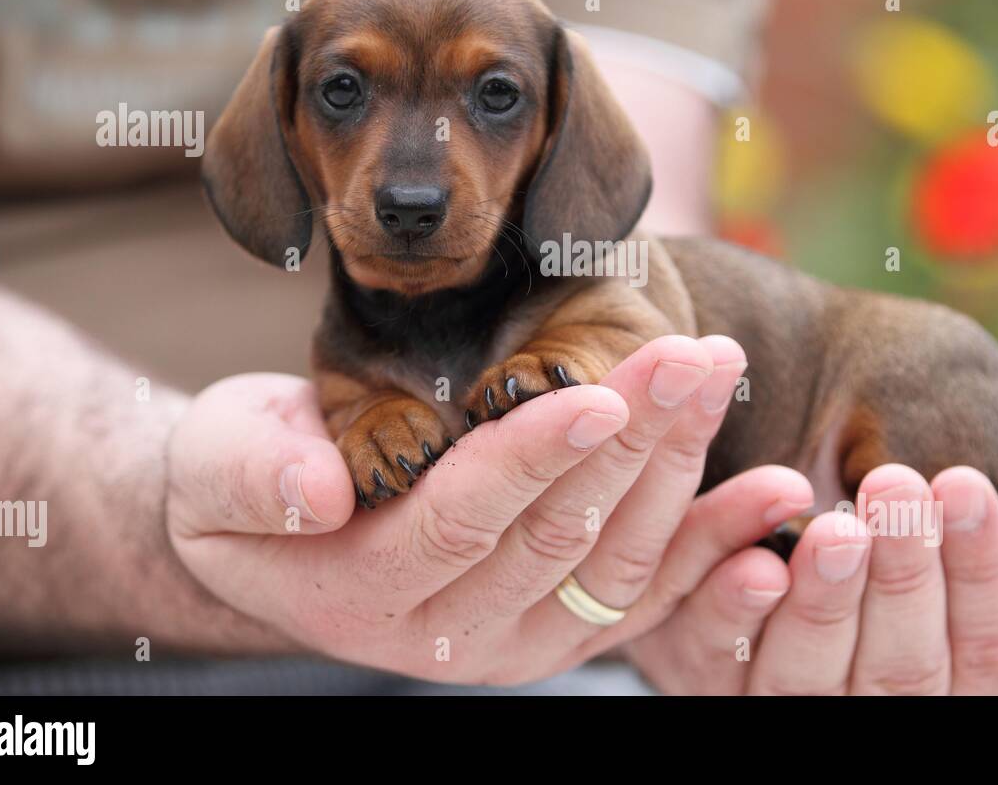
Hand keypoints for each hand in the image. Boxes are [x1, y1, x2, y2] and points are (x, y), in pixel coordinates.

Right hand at [164, 334, 764, 683]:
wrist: (286, 527)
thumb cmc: (249, 478)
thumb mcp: (222, 465)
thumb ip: (253, 474)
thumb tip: (314, 489)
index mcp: (373, 592)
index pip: (465, 519)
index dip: (531, 456)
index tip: (599, 391)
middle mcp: (454, 635)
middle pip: (560, 535)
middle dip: (632, 440)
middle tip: (692, 357)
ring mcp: (519, 639)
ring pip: (617, 560)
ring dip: (682, 472)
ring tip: (723, 383)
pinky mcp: (565, 628)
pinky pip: (651, 593)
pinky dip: (716, 545)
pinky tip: (774, 496)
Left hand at [623, 463, 997, 693]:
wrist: (763, 461)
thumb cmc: (875, 475)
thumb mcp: (948, 510)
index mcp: (950, 670)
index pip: (992, 648)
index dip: (985, 571)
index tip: (964, 483)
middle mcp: (877, 700)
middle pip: (905, 671)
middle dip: (907, 575)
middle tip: (897, 485)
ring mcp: (790, 695)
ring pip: (811, 678)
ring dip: (829, 601)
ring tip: (834, 525)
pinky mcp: (710, 674)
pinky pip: (719, 660)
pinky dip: (736, 614)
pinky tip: (753, 563)